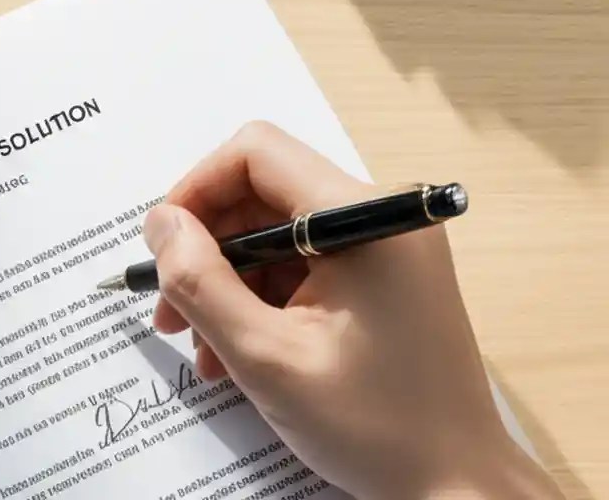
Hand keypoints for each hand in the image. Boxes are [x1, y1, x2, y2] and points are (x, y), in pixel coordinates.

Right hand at [145, 122, 562, 499]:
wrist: (460, 487)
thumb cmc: (375, 426)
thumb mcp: (267, 357)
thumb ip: (202, 283)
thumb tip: (159, 224)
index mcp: (366, 218)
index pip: (257, 154)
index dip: (196, 189)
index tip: (164, 246)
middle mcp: (381, 216)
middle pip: (262, 194)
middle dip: (205, 247)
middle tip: (169, 309)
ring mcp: (385, 249)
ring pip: (275, 235)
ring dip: (228, 282)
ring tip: (201, 345)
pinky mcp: (381, 280)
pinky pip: (302, 266)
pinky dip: (260, 300)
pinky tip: (237, 352)